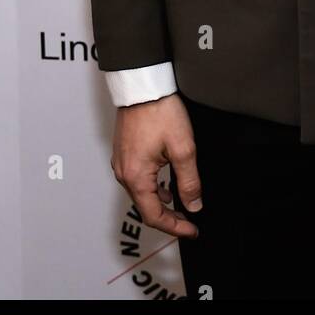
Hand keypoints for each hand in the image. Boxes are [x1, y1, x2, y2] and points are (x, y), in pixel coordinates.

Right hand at [111, 92, 201, 237]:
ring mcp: (121, 162)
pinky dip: (153, 187)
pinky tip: (166, 183)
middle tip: (189, 221)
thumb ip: (189, 181)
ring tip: (181, 204)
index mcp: (136, 177)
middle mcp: (123, 173)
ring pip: (141, 193)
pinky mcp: (123, 152)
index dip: (175, 227)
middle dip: (169, 217)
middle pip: (146, 207)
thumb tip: (194, 205)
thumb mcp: (183, 148)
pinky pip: (137, 179)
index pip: (154, 216)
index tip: (192, 230)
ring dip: (161, 202)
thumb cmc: (160, 111)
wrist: (142, 84)